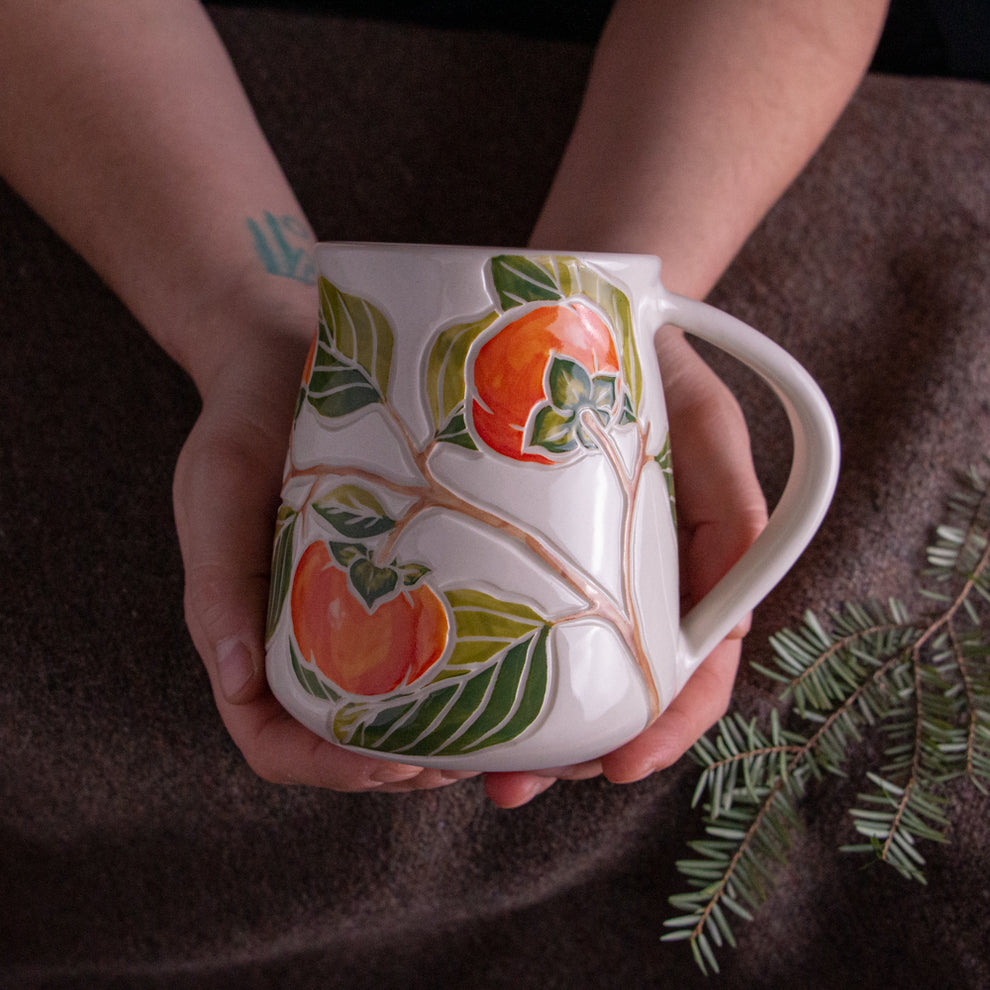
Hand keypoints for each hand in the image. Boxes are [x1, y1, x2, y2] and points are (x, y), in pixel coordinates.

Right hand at [172, 288, 479, 792]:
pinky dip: (474, 671)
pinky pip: (436, 641)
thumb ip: (214, 585)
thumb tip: (235, 683)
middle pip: (350, 743)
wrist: (281, 354)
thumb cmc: (236, 423)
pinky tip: (524, 662)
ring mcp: (360, 610)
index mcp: (252, 635)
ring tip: (508, 733)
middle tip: (474, 756)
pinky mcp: (405, 574)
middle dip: (408, 767)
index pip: (276, 743)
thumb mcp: (214, 493)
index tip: (394, 764)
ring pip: (401, 707)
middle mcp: (310, 635)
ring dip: (450, 736)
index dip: (329, 771)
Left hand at [483, 329, 767, 806]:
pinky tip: (449, 691)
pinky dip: (490, 667)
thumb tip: (730, 620)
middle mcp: (637, 588)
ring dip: (523, 729)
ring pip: (560, 675)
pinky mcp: (529, 557)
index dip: (668, 730)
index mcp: (697, 575)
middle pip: (617, 695)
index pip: (695, 675)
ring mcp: (581, 577)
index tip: (619, 767)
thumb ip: (737, 511)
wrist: (591, 317)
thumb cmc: (664, 370)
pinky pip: (511, 625)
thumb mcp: (712, 429)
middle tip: (515, 784)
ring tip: (471, 764)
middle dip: (571, 752)